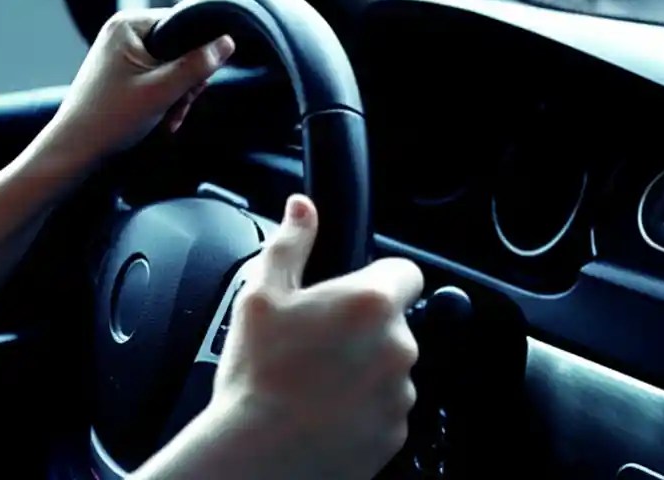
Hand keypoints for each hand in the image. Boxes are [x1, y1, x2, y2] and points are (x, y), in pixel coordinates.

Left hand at [33, 8, 234, 170]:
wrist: (76, 150)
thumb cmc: (110, 118)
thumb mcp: (163, 91)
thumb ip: (198, 65)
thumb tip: (228, 42)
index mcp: (128, 24)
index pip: (183, 24)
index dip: (197, 54)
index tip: (194, 85)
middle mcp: (123, 32)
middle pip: (179, 48)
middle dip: (186, 82)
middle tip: (178, 106)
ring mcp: (121, 53)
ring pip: (171, 67)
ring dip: (178, 95)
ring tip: (168, 117)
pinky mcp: (122, 72)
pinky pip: (157, 78)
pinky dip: (165, 99)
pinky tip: (163, 119)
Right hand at [138, 195, 423, 479]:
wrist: (257, 458)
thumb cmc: (257, 378)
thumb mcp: (260, 295)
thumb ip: (290, 243)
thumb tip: (302, 208)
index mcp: (370, 302)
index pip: (406, 271)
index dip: (379, 277)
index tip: (350, 293)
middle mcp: (397, 345)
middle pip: (393, 322)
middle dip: (362, 329)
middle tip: (315, 343)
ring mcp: (399, 392)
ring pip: (389, 367)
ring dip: (363, 369)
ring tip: (314, 382)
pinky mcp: (396, 431)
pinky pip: (385, 408)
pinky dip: (362, 409)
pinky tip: (323, 411)